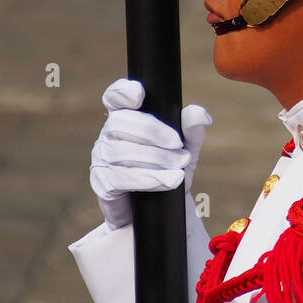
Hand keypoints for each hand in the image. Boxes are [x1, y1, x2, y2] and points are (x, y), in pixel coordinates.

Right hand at [89, 78, 211, 230]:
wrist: (160, 210)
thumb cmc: (169, 168)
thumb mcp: (186, 147)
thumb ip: (191, 129)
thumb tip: (200, 114)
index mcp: (126, 117)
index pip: (115, 97)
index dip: (122, 92)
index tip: (140, 96)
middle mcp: (109, 135)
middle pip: (120, 122)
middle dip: (152, 131)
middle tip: (178, 144)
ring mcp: (102, 159)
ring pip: (122, 151)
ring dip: (155, 159)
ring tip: (180, 167)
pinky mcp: (102, 184)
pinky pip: (121, 178)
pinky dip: (149, 179)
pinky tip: (170, 182)